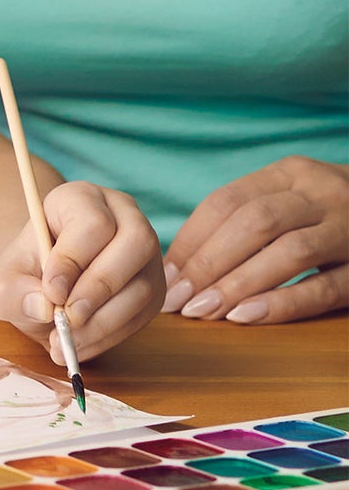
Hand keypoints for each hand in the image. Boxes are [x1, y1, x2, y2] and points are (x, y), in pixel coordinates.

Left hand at [0, 181, 162, 362]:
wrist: (47, 288)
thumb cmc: (29, 272)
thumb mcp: (7, 279)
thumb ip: (13, 290)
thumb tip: (43, 306)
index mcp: (82, 199)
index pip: (92, 221)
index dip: (73, 259)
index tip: (51, 291)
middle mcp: (124, 218)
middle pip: (134, 243)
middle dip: (98, 288)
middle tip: (66, 320)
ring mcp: (147, 254)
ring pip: (143, 285)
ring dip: (103, 322)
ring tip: (66, 341)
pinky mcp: (155, 289)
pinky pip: (144, 315)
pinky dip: (111, 336)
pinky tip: (81, 345)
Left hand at [162, 158, 348, 325]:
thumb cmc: (325, 211)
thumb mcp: (290, 196)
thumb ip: (246, 216)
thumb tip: (180, 261)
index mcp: (291, 172)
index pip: (228, 200)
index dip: (191, 238)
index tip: (164, 272)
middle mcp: (321, 194)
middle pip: (254, 224)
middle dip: (208, 262)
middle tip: (176, 298)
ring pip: (288, 253)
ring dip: (238, 284)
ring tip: (202, 310)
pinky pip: (324, 287)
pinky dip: (282, 303)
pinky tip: (246, 317)